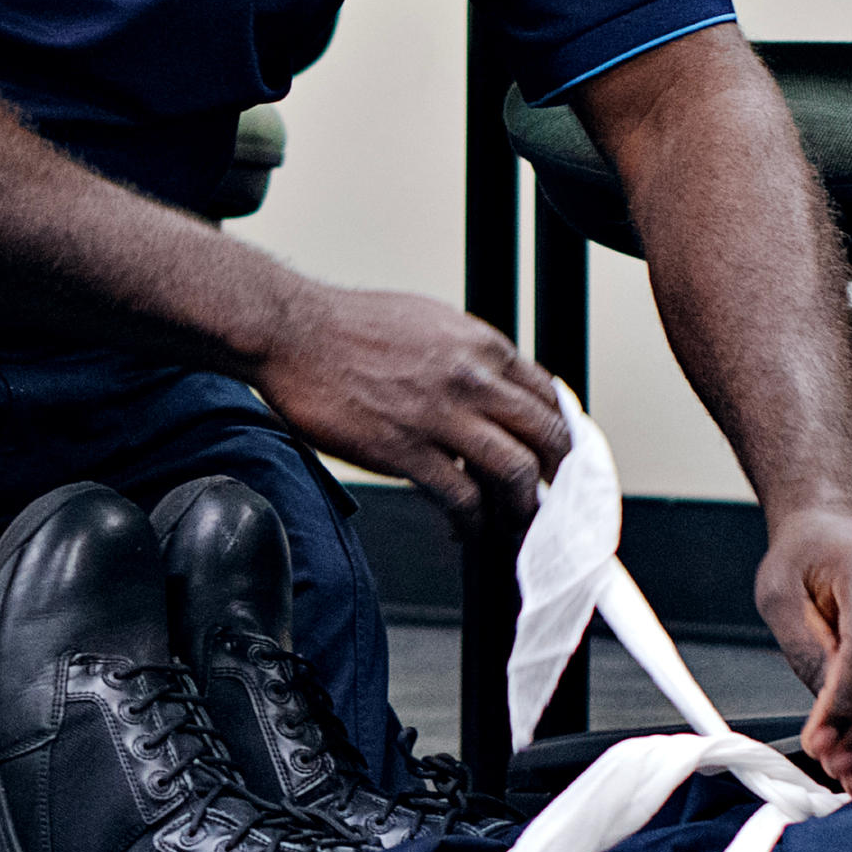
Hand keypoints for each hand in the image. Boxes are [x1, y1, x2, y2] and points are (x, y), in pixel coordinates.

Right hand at [244, 281, 569, 529]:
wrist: (291, 332)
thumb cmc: (348, 325)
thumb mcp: (429, 321)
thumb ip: (468, 356)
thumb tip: (490, 387)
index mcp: (480, 344)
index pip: (548, 394)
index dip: (560, 432)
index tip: (557, 454)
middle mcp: (470, 378)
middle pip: (545, 435)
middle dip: (558, 474)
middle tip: (555, 496)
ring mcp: (440, 416)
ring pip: (513, 471)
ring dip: (523, 506)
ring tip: (518, 523)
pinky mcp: (405, 451)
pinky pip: (460, 497)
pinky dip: (472, 522)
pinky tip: (466, 529)